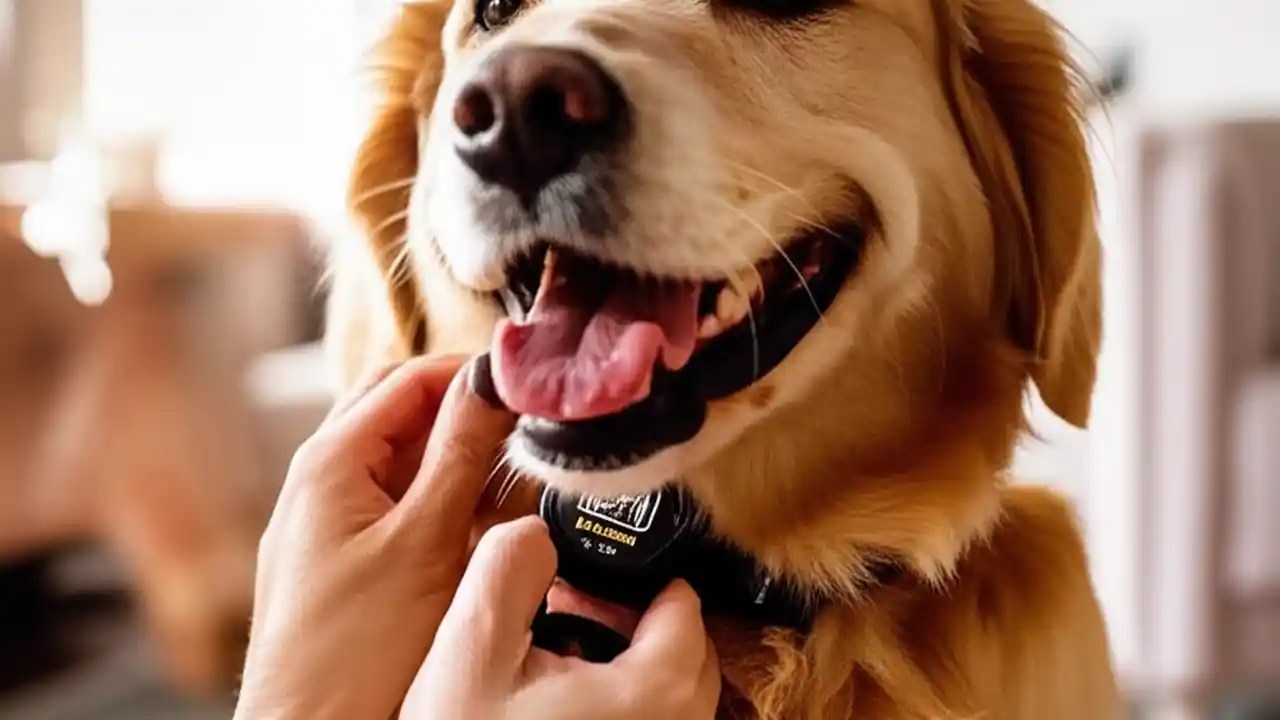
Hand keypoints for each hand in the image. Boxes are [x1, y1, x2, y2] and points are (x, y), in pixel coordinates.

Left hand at [235, 355, 514, 719]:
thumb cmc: (355, 652)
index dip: (469, 374)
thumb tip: (492, 381)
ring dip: (454, 459)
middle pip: (399, 412)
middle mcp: (318, 480)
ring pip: (400, 460)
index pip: (408, 376)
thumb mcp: (426, 542)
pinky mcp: (339, 558)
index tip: (523, 387)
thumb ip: (461, 453)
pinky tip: (471, 529)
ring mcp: (325, 520)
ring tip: (504, 484)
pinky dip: (438, 503)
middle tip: (517, 429)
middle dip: (461, 411)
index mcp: (329, 459)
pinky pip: (393, 506)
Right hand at [400, 517, 721, 719]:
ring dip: (617, 668)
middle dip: (621, 620)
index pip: (682, 601)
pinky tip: (551, 712)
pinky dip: (613, 711)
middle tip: (561, 616)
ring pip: (664, 696)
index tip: (577, 583)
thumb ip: (513, 563)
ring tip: (549, 666)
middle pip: (680, 649)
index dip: (625, 577)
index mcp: (659, 690)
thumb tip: (539, 531)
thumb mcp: (471, 646)